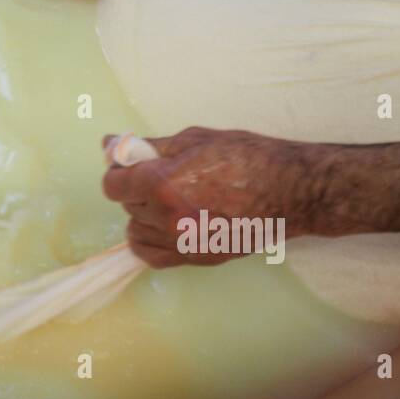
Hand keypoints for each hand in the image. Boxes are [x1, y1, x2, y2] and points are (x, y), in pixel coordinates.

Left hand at [101, 127, 324, 267]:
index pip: (112, 185)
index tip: (131, 165)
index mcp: (161, 184)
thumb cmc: (246, 156)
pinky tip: (165, 225)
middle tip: (162, 175)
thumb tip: (109, 145)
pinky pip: (152, 255)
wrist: (290, 190)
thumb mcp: (193, 139)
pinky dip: (151, 240)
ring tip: (170, 199)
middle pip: (127, 205)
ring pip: (137, 230)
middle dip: (137, 188)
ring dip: (145, 214)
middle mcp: (166, 218)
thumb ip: (147, 147)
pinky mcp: (196, 258)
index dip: (119, 171)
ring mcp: (181, 243)